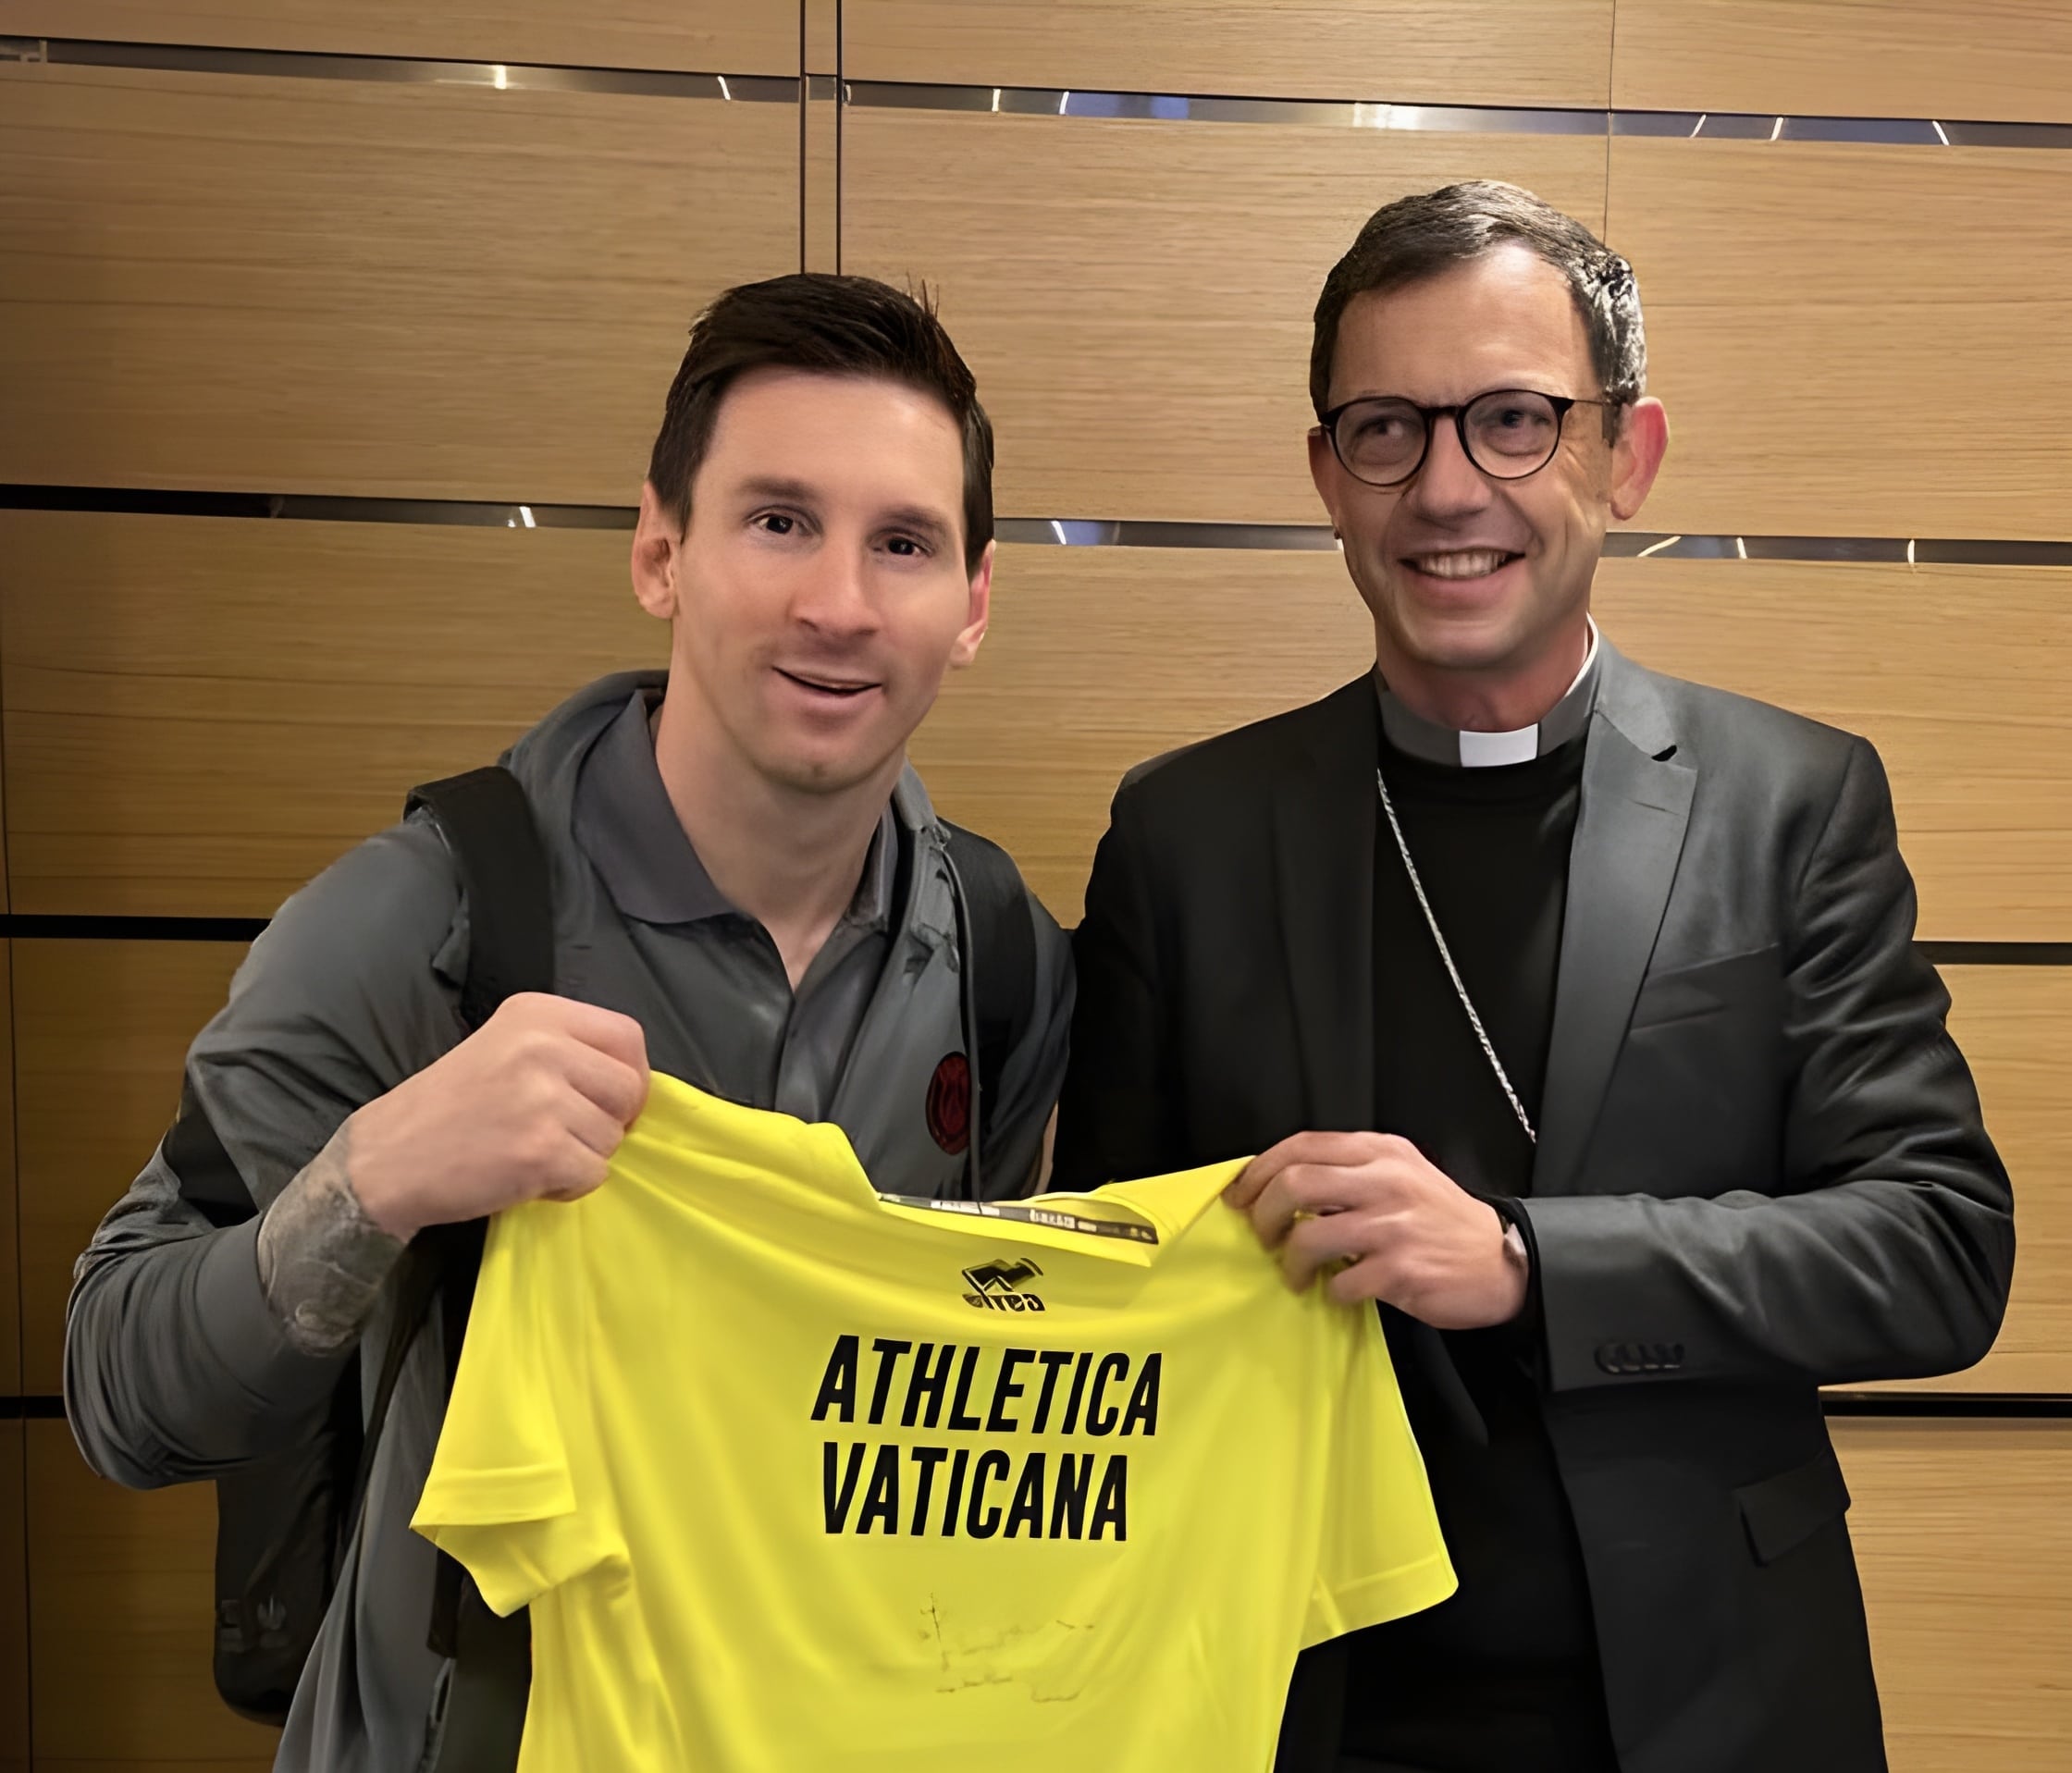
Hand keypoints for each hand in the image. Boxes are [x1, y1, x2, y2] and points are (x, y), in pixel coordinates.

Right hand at [347, 993, 649, 1239]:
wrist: (383, 1159)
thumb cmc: (446, 1106)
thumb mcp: (505, 1046)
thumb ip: (565, 1049)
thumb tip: (631, 1081)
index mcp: (537, 1014)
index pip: (627, 1036)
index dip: (629, 1075)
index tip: (608, 1100)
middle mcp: (543, 1046)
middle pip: (629, 1088)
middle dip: (610, 1120)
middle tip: (566, 1133)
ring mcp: (543, 1098)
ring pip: (613, 1137)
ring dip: (583, 1156)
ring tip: (533, 1153)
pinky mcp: (541, 1150)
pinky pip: (595, 1174)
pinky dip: (569, 1186)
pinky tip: (529, 1177)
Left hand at [1225, 1131, 1527, 1328]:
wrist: (1500, 1258)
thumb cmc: (1440, 1219)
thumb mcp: (1401, 1173)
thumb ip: (1349, 1170)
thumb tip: (1280, 1184)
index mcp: (1381, 1151)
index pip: (1302, 1144)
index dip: (1258, 1169)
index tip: (1240, 1194)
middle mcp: (1386, 1181)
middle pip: (1295, 1183)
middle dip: (1263, 1214)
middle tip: (1264, 1236)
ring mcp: (1394, 1225)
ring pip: (1309, 1235)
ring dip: (1291, 1260)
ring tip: (1298, 1273)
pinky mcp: (1401, 1269)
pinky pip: (1341, 1282)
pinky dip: (1331, 1291)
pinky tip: (1340, 1290)